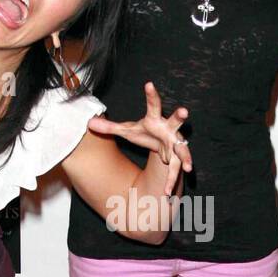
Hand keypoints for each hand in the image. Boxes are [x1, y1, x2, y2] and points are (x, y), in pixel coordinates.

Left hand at [88, 81, 192, 195]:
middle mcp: (168, 130)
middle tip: (184, 111)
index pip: (153, 104)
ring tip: (189, 166)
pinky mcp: (177, 159)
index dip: (151, 94)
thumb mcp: (127, 130)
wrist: (162, 145)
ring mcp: (175, 144)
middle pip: (176, 121)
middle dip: (180, 117)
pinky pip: (175, 171)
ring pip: (182, 149)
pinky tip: (167, 192)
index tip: (149, 84)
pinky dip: (171, 181)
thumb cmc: (146, 133)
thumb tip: (88, 123)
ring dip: (186, 157)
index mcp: (155, 119)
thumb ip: (109, 127)